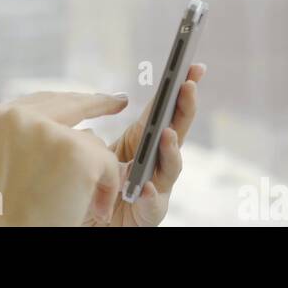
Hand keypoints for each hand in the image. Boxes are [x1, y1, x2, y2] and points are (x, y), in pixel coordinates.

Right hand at [0, 90, 130, 226]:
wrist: (5, 241)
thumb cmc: (7, 216)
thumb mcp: (8, 165)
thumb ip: (31, 139)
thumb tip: (82, 130)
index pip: (40, 102)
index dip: (69, 100)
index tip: (91, 98)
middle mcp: (17, 116)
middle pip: (68, 104)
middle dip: (96, 103)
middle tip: (118, 101)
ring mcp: (47, 132)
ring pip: (92, 140)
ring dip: (94, 172)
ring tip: (76, 203)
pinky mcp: (76, 152)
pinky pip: (107, 161)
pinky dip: (108, 188)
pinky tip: (94, 207)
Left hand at [82, 63, 206, 226]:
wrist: (95, 221)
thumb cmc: (101, 184)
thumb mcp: (102, 152)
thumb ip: (107, 134)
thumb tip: (112, 103)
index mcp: (146, 143)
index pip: (165, 112)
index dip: (178, 90)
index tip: (193, 66)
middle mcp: (159, 163)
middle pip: (176, 132)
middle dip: (184, 108)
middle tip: (188, 86)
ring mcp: (158, 188)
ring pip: (170, 168)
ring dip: (171, 150)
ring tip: (166, 134)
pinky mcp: (149, 214)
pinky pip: (152, 205)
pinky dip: (151, 197)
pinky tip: (147, 188)